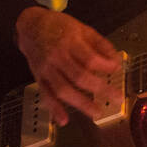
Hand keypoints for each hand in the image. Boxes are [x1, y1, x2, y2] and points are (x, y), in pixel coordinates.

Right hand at [14, 7, 123, 126]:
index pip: (89, 58)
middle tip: (116, 98)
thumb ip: (100, 44)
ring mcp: (46, 69)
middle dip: (100, 89)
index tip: (116, 70)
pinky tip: (63, 120)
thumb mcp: (82, 28)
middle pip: (79, 76)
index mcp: (70, 42)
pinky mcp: (38, 78)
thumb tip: (115, 61)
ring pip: (63, 89)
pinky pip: (46, 95)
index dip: (105, 66)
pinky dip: (54, 109)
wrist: (30, 26)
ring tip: (97, 113)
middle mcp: (57, 56)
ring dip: (81, 103)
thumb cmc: (59, 26)